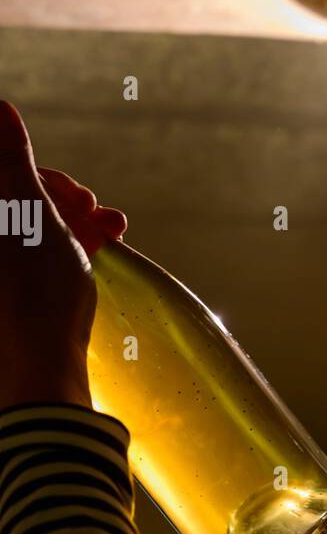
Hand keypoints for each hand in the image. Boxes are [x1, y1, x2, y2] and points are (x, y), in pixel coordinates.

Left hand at [0, 102, 125, 410]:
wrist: (35, 375)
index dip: (40, 177)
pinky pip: (25, 260)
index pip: (2, 174)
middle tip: (96, 213)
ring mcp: (1, 276)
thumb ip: (9, 158)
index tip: (76, 196)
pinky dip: (57, 250)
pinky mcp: (6, 302)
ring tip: (109, 232)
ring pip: (23, 230)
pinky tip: (95, 251)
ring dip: (67, 222)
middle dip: (58, 199)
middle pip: (12, 203)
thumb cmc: (34, 293)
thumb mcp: (30, 213)